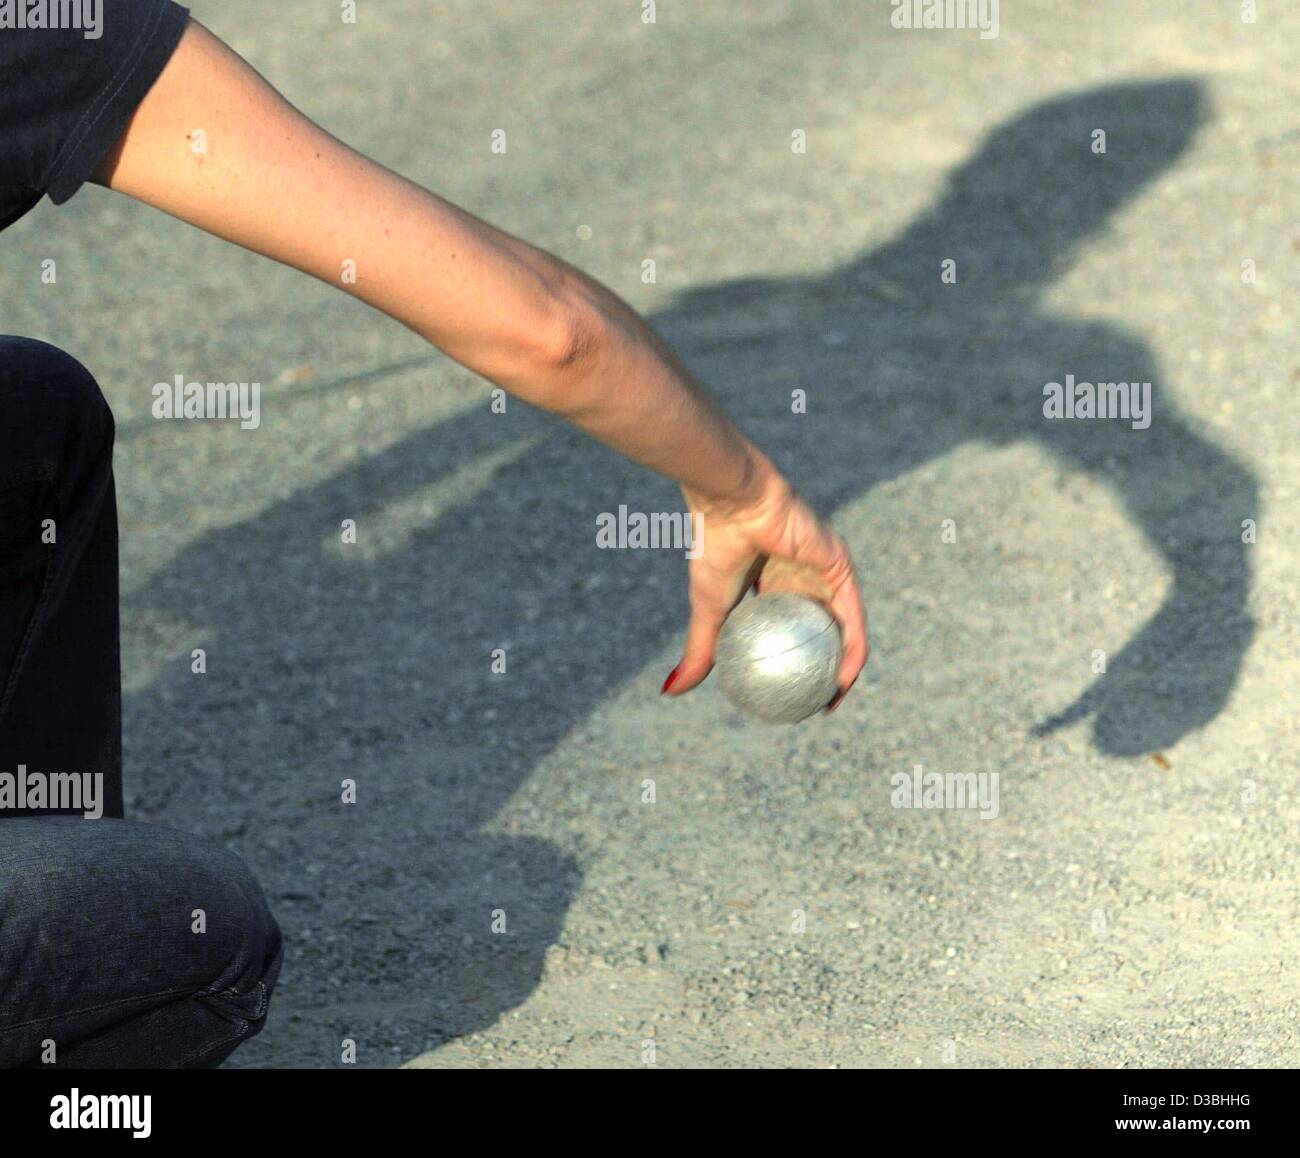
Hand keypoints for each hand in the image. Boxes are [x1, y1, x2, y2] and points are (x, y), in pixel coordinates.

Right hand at [662, 458, 867, 710]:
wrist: (732, 504)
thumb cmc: (716, 549)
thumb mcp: (708, 611)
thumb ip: (700, 650)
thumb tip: (670, 691)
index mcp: (777, 584)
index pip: (794, 628)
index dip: (796, 663)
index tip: (789, 698)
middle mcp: (806, 578)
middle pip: (824, 632)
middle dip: (825, 672)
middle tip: (814, 706)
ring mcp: (826, 571)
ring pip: (844, 628)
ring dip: (845, 668)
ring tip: (832, 701)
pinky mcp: (841, 565)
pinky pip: (853, 615)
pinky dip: (853, 649)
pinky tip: (845, 678)